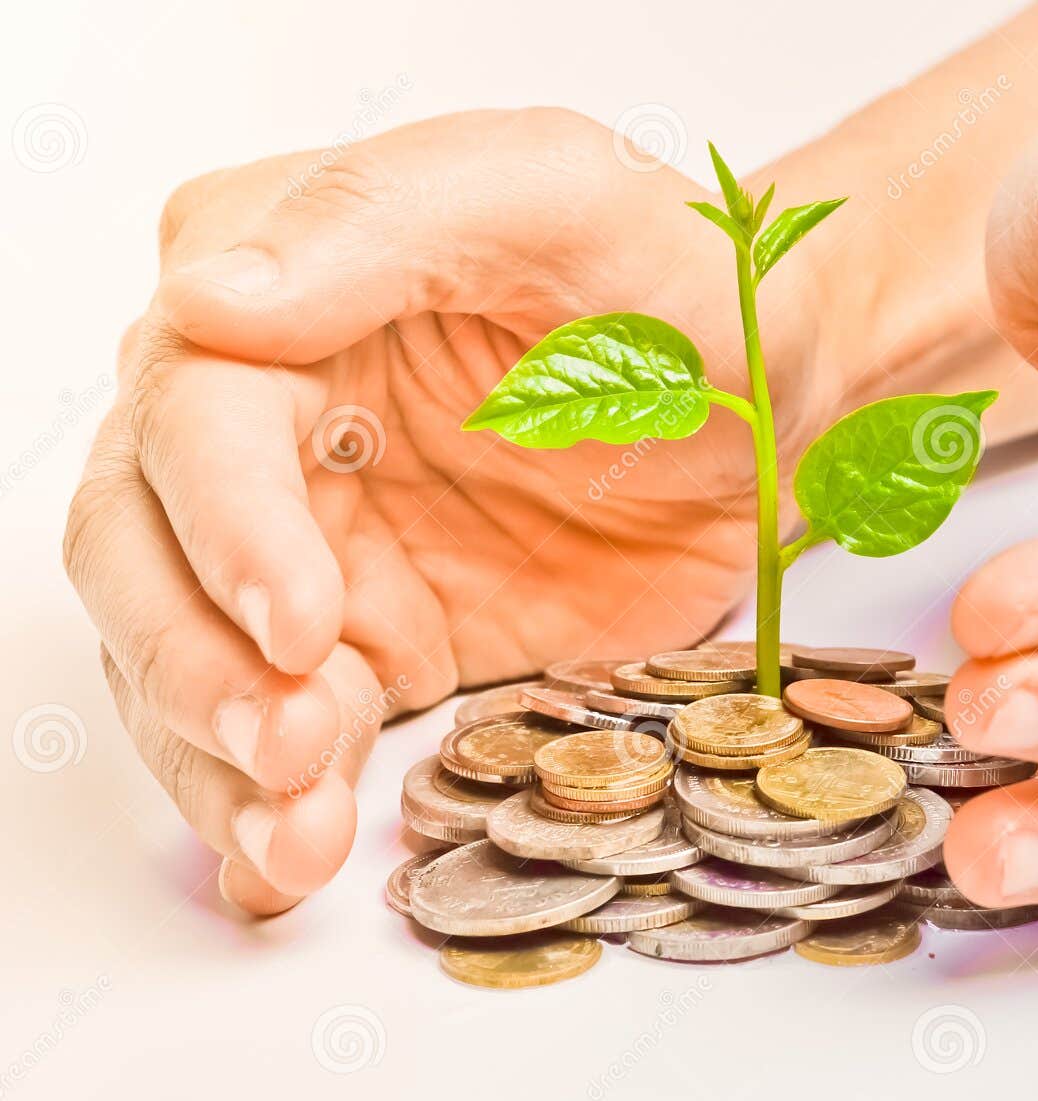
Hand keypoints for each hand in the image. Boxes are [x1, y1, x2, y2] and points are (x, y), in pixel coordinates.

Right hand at [63, 109, 839, 914]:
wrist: (784, 399)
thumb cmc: (682, 277)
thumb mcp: (558, 193)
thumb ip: (385, 221)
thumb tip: (208, 302)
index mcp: (282, 291)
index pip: (191, 417)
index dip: (225, 529)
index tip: (303, 622)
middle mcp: (268, 425)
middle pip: (145, 551)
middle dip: (196, 665)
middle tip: (288, 745)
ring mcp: (316, 545)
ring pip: (195, 662)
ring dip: (222, 762)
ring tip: (293, 840)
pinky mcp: (379, 643)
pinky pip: (292, 730)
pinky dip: (275, 805)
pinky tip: (285, 863)